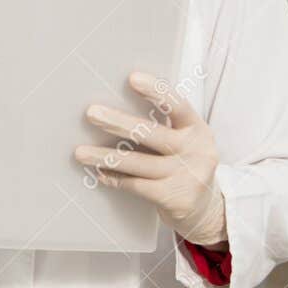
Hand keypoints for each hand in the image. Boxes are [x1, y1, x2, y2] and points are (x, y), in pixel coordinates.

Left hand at [74, 71, 227, 246]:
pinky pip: (136, 185)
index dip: (156, 91)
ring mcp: (186, 175)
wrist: (206, 209)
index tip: (132, 78)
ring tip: (80, 152)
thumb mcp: (185, 141)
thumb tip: (117, 108)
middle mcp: (196, 150)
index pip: (178, 105)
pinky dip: (115, 179)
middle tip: (92, 113)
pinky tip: (99, 173)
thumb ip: (164, 126)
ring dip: (105, 156)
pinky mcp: (174, 198)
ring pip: (137, 163)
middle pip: (151, 133)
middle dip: (118, 122)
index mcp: (197, 129)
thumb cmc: (185, 166)